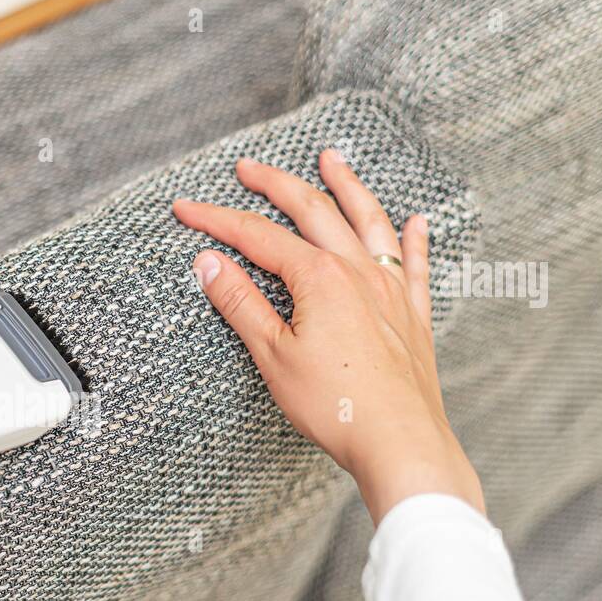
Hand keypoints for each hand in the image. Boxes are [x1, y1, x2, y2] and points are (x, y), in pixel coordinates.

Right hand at [173, 150, 483, 523]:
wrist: (398, 441)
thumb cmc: (334, 405)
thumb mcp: (272, 355)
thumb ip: (241, 303)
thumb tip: (209, 262)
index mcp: (319, 278)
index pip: (258, 237)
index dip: (217, 220)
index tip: (186, 209)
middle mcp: (358, 272)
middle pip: (313, 212)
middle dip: (276, 184)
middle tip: (247, 168)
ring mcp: (391, 290)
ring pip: (368, 222)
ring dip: (348, 186)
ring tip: (332, 159)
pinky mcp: (414, 315)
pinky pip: (415, 264)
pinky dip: (413, 239)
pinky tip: (415, 221)